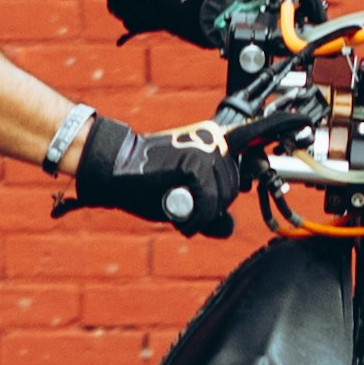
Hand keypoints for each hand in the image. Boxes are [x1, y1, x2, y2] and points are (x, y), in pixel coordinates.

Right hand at [53, 114, 242, 238]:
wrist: (115, 170)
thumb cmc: (148, 182)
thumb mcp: (185, 193)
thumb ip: (209, 207)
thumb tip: (229, 226)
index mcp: (214, 137)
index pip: (248, 159)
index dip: (248, 175)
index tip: (240, 188)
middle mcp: (215, 138)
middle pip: (232, 188)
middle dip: (212, 208)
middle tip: (186, 210)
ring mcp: (206, 148)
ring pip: (222, 198)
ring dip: (203, 217)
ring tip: (181, 214)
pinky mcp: (194, 163)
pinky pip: (209, 204)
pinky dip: (195, 220)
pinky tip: (181, 221)